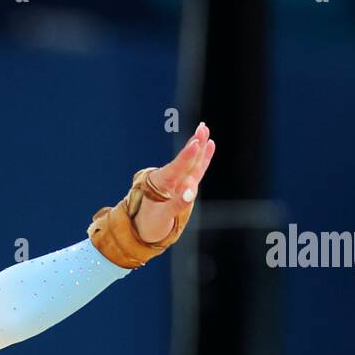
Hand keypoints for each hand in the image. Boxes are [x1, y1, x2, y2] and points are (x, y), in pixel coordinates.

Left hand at [134, 122, 215, 243]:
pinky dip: (203, 158)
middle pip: (185, 160)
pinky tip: (210, 144)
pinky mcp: (185, 183)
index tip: (195, 143)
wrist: (144, 227)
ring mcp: (178, 180)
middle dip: (194, 144)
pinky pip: (196, 169)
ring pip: (191, 161)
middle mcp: (170, 178)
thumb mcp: (161, 218)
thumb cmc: (150, 224)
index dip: (187, 156)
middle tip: (202, 127)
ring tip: (204, 129)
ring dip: (199, 146)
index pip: (176, 167)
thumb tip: (190, 193)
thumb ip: (176, 205)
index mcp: (161, 184)